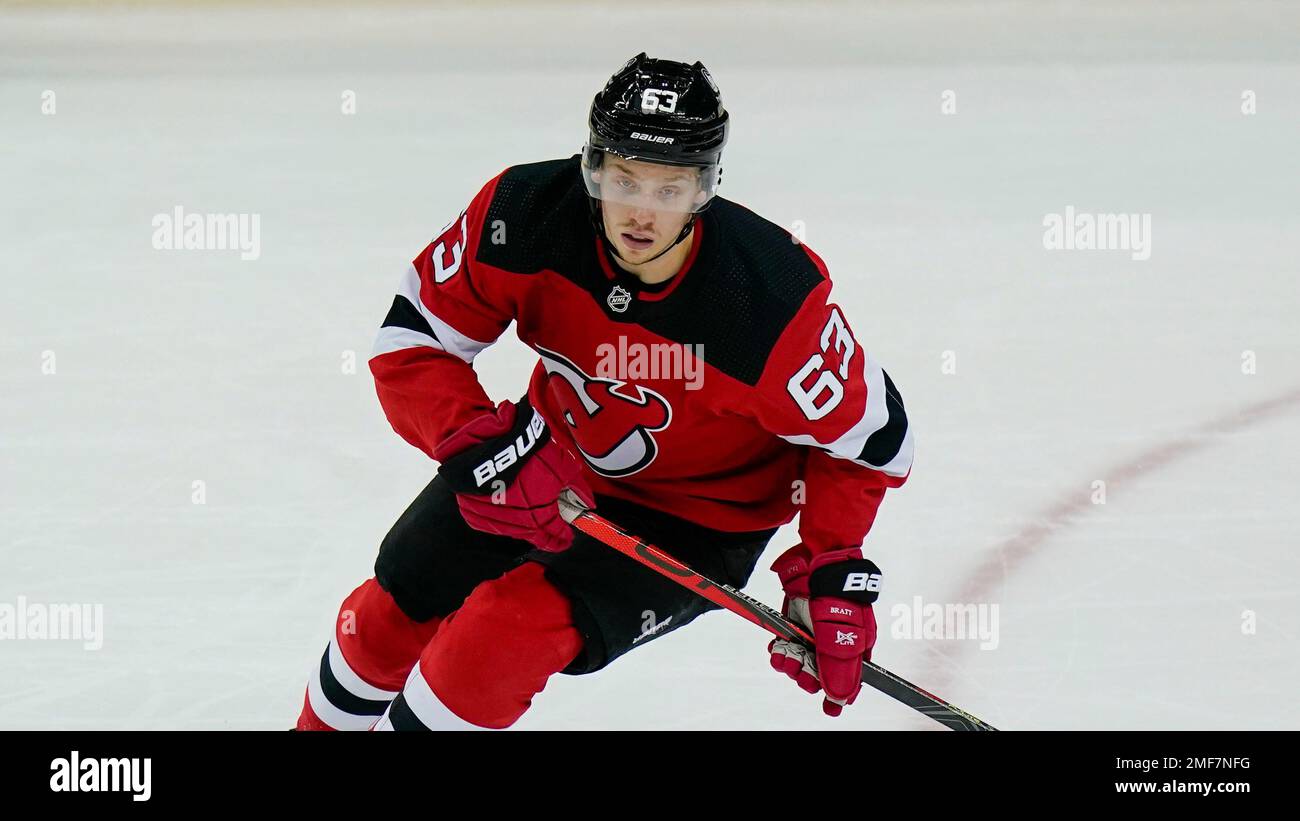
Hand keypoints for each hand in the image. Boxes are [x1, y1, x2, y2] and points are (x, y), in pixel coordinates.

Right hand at [434, 398, 593, 551]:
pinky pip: (488, 524)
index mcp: (540, 512)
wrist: (493, 436)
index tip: (566, 539)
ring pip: (511, 532)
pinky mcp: (473, 508)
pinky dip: (499, 522)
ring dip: (524, 531)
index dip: (562, 538)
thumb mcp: (562, 464)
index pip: (554, 533)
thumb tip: (588, 502)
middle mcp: (516, 519)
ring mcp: (492, 515)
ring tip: (532, 525)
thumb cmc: (528, 450)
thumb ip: (577, 487)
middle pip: (534, 537)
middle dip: (546, 539)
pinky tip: (506, 517)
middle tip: (553, 540)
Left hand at [768, 544, 881, 715]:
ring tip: (786, 655)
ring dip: (790, 665)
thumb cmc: (836, 596)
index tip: (829, 708)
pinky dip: (780, 652)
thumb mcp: (840, 634)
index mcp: (856, 647)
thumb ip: (839, 666)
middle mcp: (835, 643)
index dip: (840, 695)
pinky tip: (777, 648)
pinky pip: (786, 649)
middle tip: (801, 669)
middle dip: (808, 677)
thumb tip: (841, 698)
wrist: (814, 560)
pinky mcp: (795, 626)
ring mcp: (814, 635)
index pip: (851, 680)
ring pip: (801, 664)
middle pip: (821, 676)